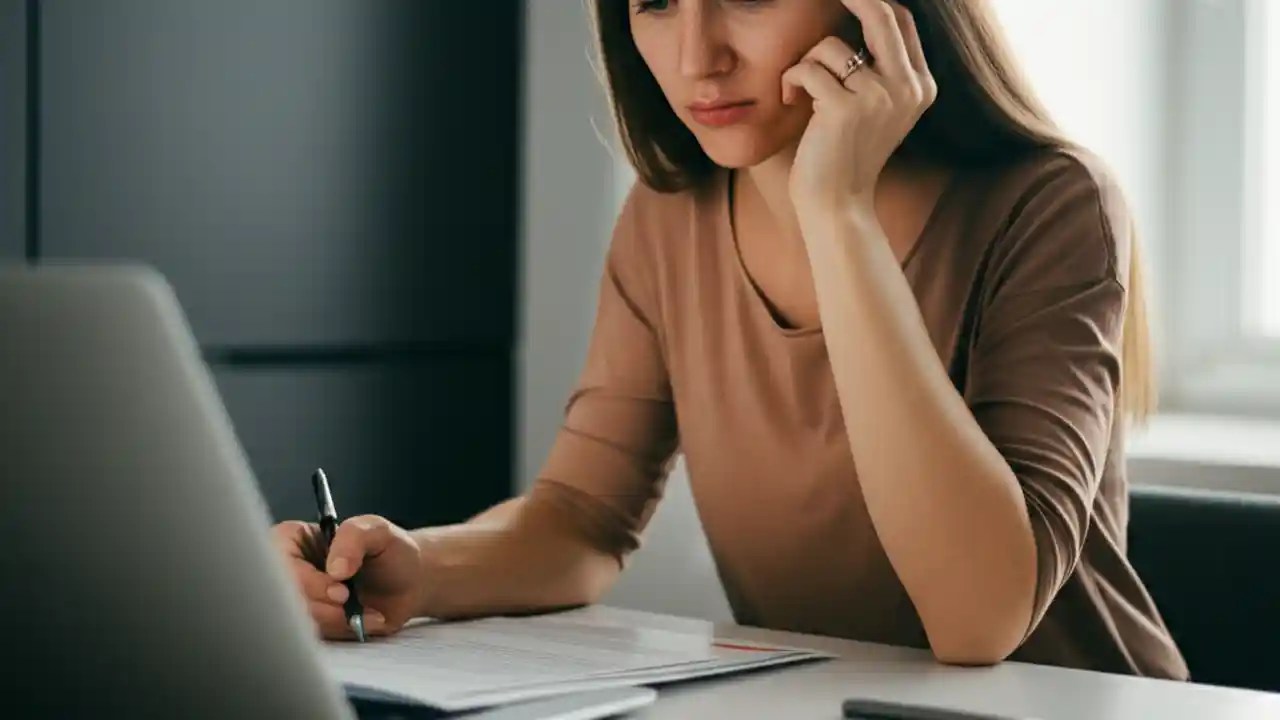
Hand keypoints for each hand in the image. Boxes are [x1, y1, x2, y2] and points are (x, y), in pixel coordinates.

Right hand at [272, 515, 423, 639]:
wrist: (411, 582)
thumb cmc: (391, 550)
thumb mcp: (377, 531)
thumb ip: (354, 538)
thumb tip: (334, 569)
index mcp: (292, 540)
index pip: (280, 566)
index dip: (308, 583)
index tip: (341, 591)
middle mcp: (289, 571)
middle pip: (285, 599)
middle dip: (324, 608)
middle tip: (353, 604)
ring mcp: (299, 600)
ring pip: (300, 621)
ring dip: (338, 622)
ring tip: (370, 612)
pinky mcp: (312, 623)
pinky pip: (316, 637)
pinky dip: (345, 632)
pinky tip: (369, 620)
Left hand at [781, 0, 935, 213]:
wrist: (837, 204)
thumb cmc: (846, 154)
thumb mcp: (876, 109)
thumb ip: (879, 68)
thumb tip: (863, 13)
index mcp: (920, 86)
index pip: (901, 22)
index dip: (872, 1)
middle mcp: (906, 88)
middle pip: (881, 14)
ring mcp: (878, 97)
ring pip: (831, 45)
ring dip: (806, 62)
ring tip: (801, 89)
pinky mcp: (844, 109)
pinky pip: (808, 69)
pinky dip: (791, 79)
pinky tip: (790, 99)